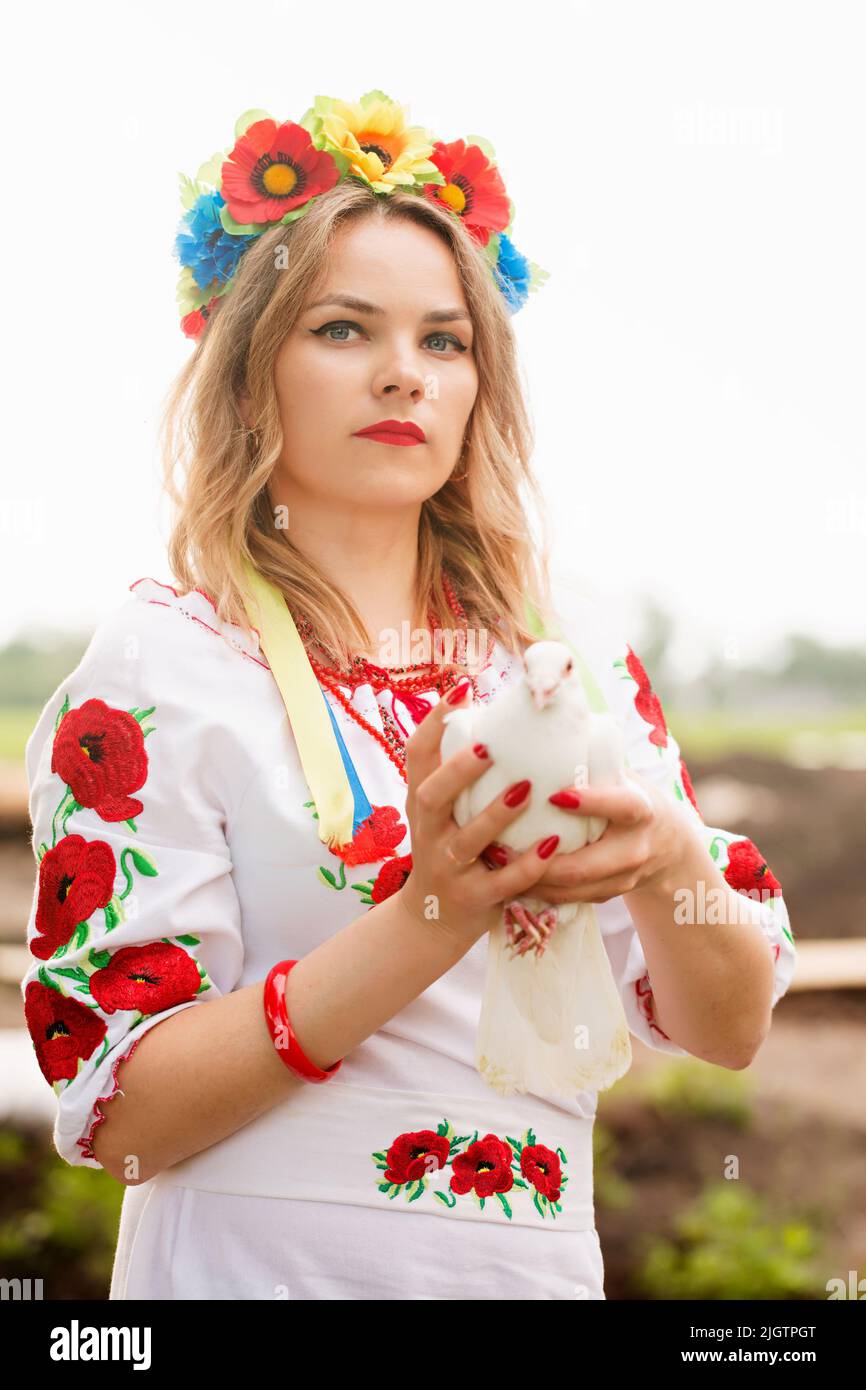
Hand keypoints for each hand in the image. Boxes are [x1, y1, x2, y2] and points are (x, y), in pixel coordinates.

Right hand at [397, 681, 560, 947]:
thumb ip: (458, 775)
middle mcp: (429, 833)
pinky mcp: (475, 898)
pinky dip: (527, 865)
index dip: (434, 722)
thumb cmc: (447, 849)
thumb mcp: (441, 813)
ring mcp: (448, 867)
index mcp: (421, 803)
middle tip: (489, 746)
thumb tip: (492, 714)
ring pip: (467, 841)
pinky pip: (502, 882)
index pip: (417, 755)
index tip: (461, 688)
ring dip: (495, 815)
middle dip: (459, 771)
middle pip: (432, 797)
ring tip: (526, 790)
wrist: (432, 920)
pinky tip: (553, 845)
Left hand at [491, 773, 700, 906]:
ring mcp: (622, 878)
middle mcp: (634, 849)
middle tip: (497, 845)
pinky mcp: (607, 896)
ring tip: (492, 862)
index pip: (619, 806)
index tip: (553, 795)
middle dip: (539, 860)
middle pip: (585, 865)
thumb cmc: (631, 798)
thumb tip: (539, 721)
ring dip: (529, 879)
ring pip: (571, 889)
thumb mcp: (624, 777)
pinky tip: (506, 879)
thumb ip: (592, 761)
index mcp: (641, 811)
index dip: (589, 803)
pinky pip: (568, 899)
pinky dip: (536, 890)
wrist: (669, 846)